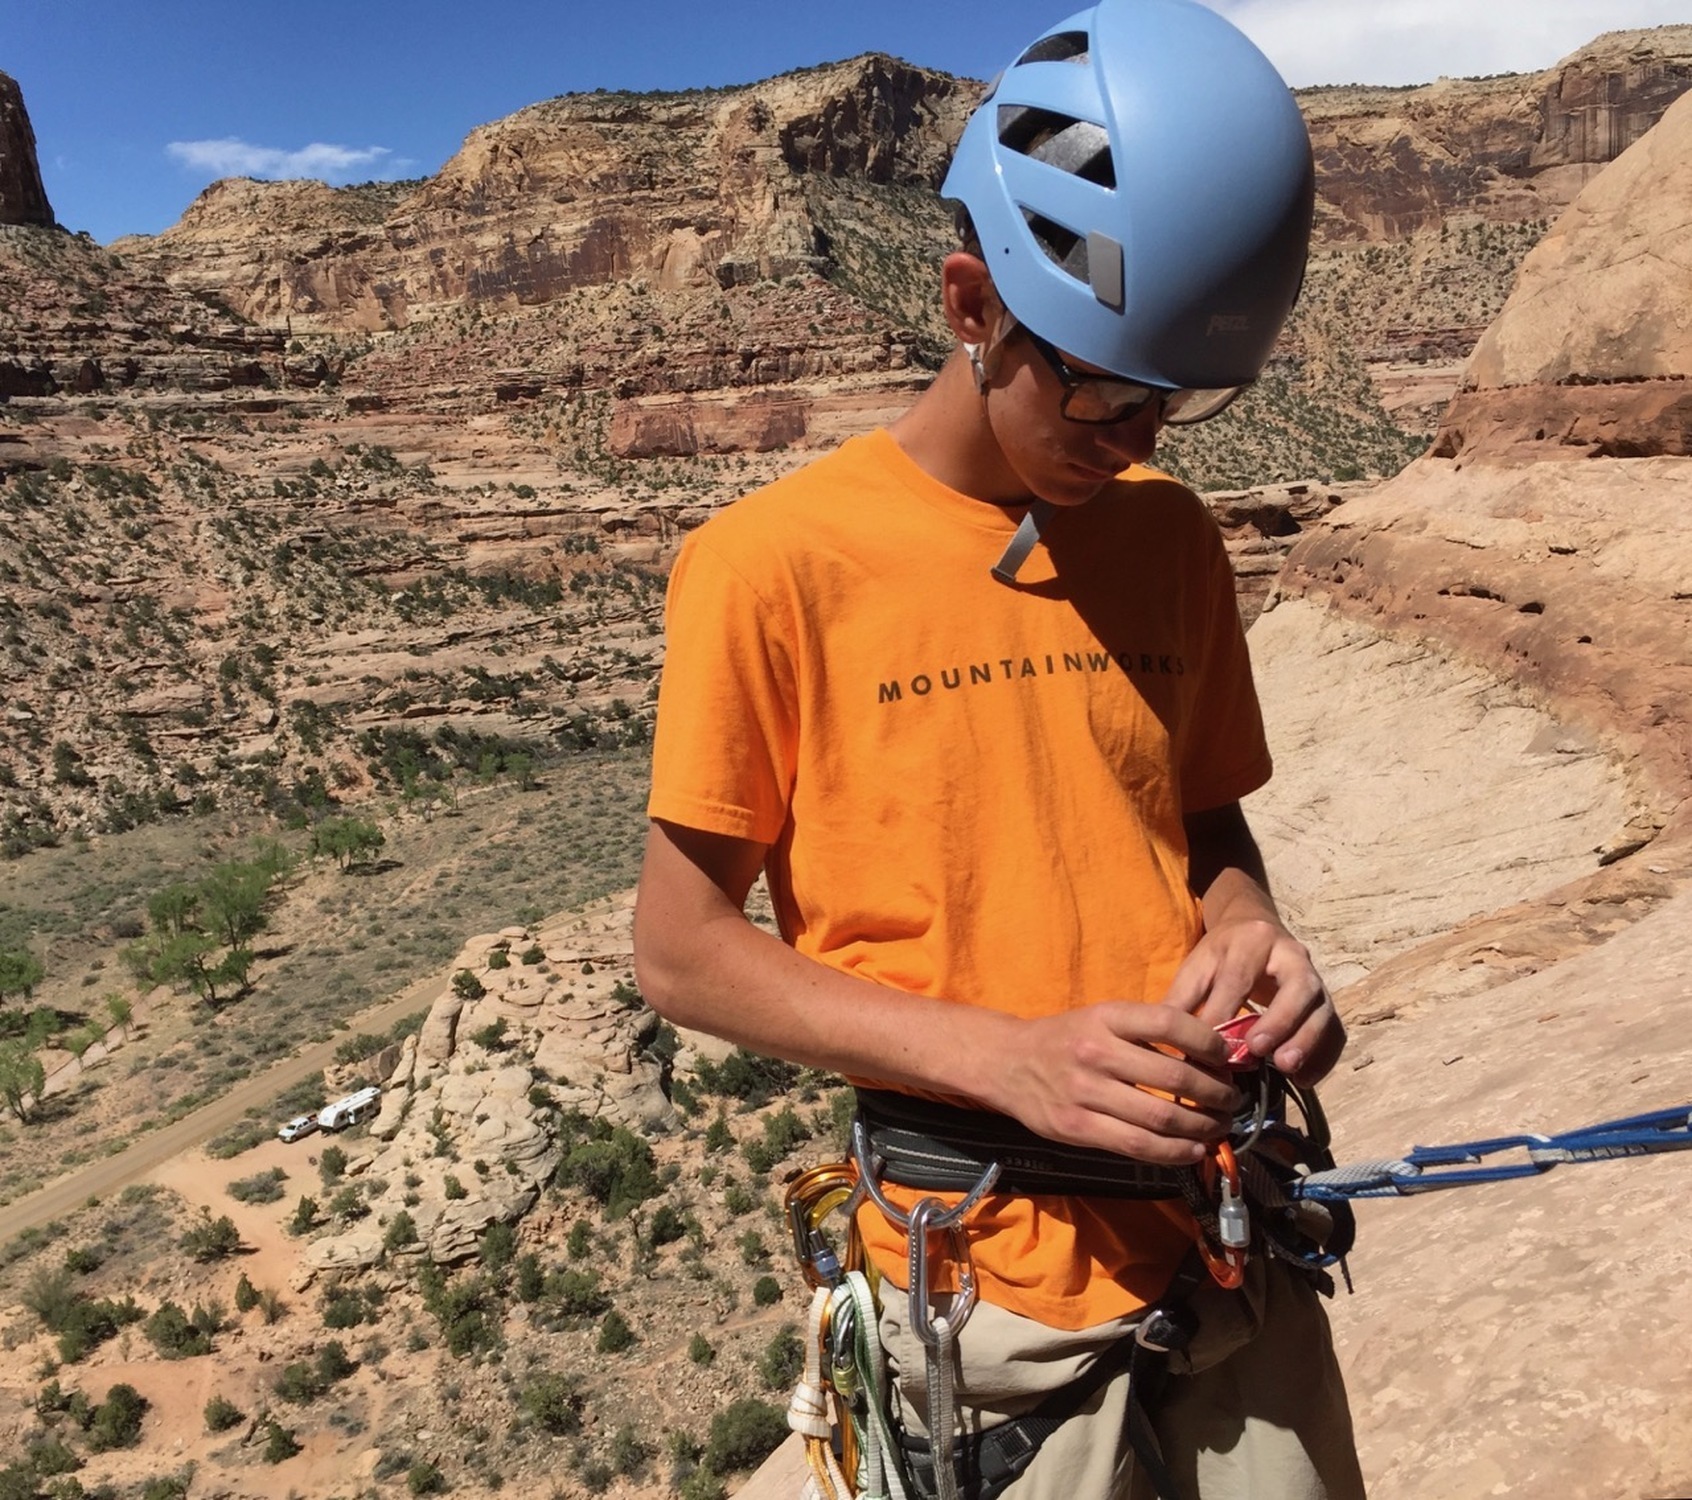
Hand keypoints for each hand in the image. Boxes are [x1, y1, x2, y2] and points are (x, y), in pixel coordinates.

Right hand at [981, 1002, 1240, 1165]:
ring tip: (1219, 1126)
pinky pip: (1138, 1145)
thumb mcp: (1101, 1018)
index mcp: (1106, 1017)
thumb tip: (1209, 1051)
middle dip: (1215, 1092)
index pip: (1171, 1024)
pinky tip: (1193, 1150)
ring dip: (1202, 1126)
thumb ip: (1146, 1031)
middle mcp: (1096, 1052)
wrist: (1006, 1063)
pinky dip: (1175, 1151)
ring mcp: (1085, 1093)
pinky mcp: (1077, 1128)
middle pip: (1174, 1076)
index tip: (1226, 1058)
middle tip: (1231, 1099)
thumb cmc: (1065, 1038)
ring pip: (1161, 1116)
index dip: (1208, 1043)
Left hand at [1161, 915, 1345, 1085]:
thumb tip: (1167, 1044)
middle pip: (1298, 987)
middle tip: (1258, 1050)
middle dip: (1281, 1021)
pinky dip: (1324, 1056)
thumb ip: (1181, 1000)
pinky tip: (1303, 1080)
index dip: (1224, 1012)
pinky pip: (1335, 1030)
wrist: (1255, 928)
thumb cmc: (1222, 954)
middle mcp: (1292, 955)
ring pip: (1322, 1009)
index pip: (1240, 977)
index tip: (1207, 1047)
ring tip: (1286, 1068)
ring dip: (1306, 1042)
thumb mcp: (1198, 965)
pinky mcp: (1326, 1002)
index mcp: (1253, 940)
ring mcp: (1316, 978)